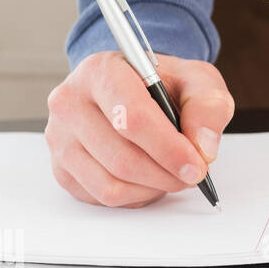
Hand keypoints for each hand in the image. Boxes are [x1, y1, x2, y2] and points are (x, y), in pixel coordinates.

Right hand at [46, 52, 234, 207]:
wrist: (136, 88)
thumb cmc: (164, 84)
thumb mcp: (197, 80)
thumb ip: (208, 106)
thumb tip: (203, 148)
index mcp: (101, 71)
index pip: (131, 117)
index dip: (168, 148)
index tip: (197, 165)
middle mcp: (70, 102)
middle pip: (122, 157)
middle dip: (166, 174)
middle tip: (193, 174)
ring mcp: (60, 137)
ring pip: (110, 184)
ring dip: (152, 189)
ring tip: (174, 176)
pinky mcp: (61, 166)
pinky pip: (100, 196)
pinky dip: (135, 196)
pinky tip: (150, 180)